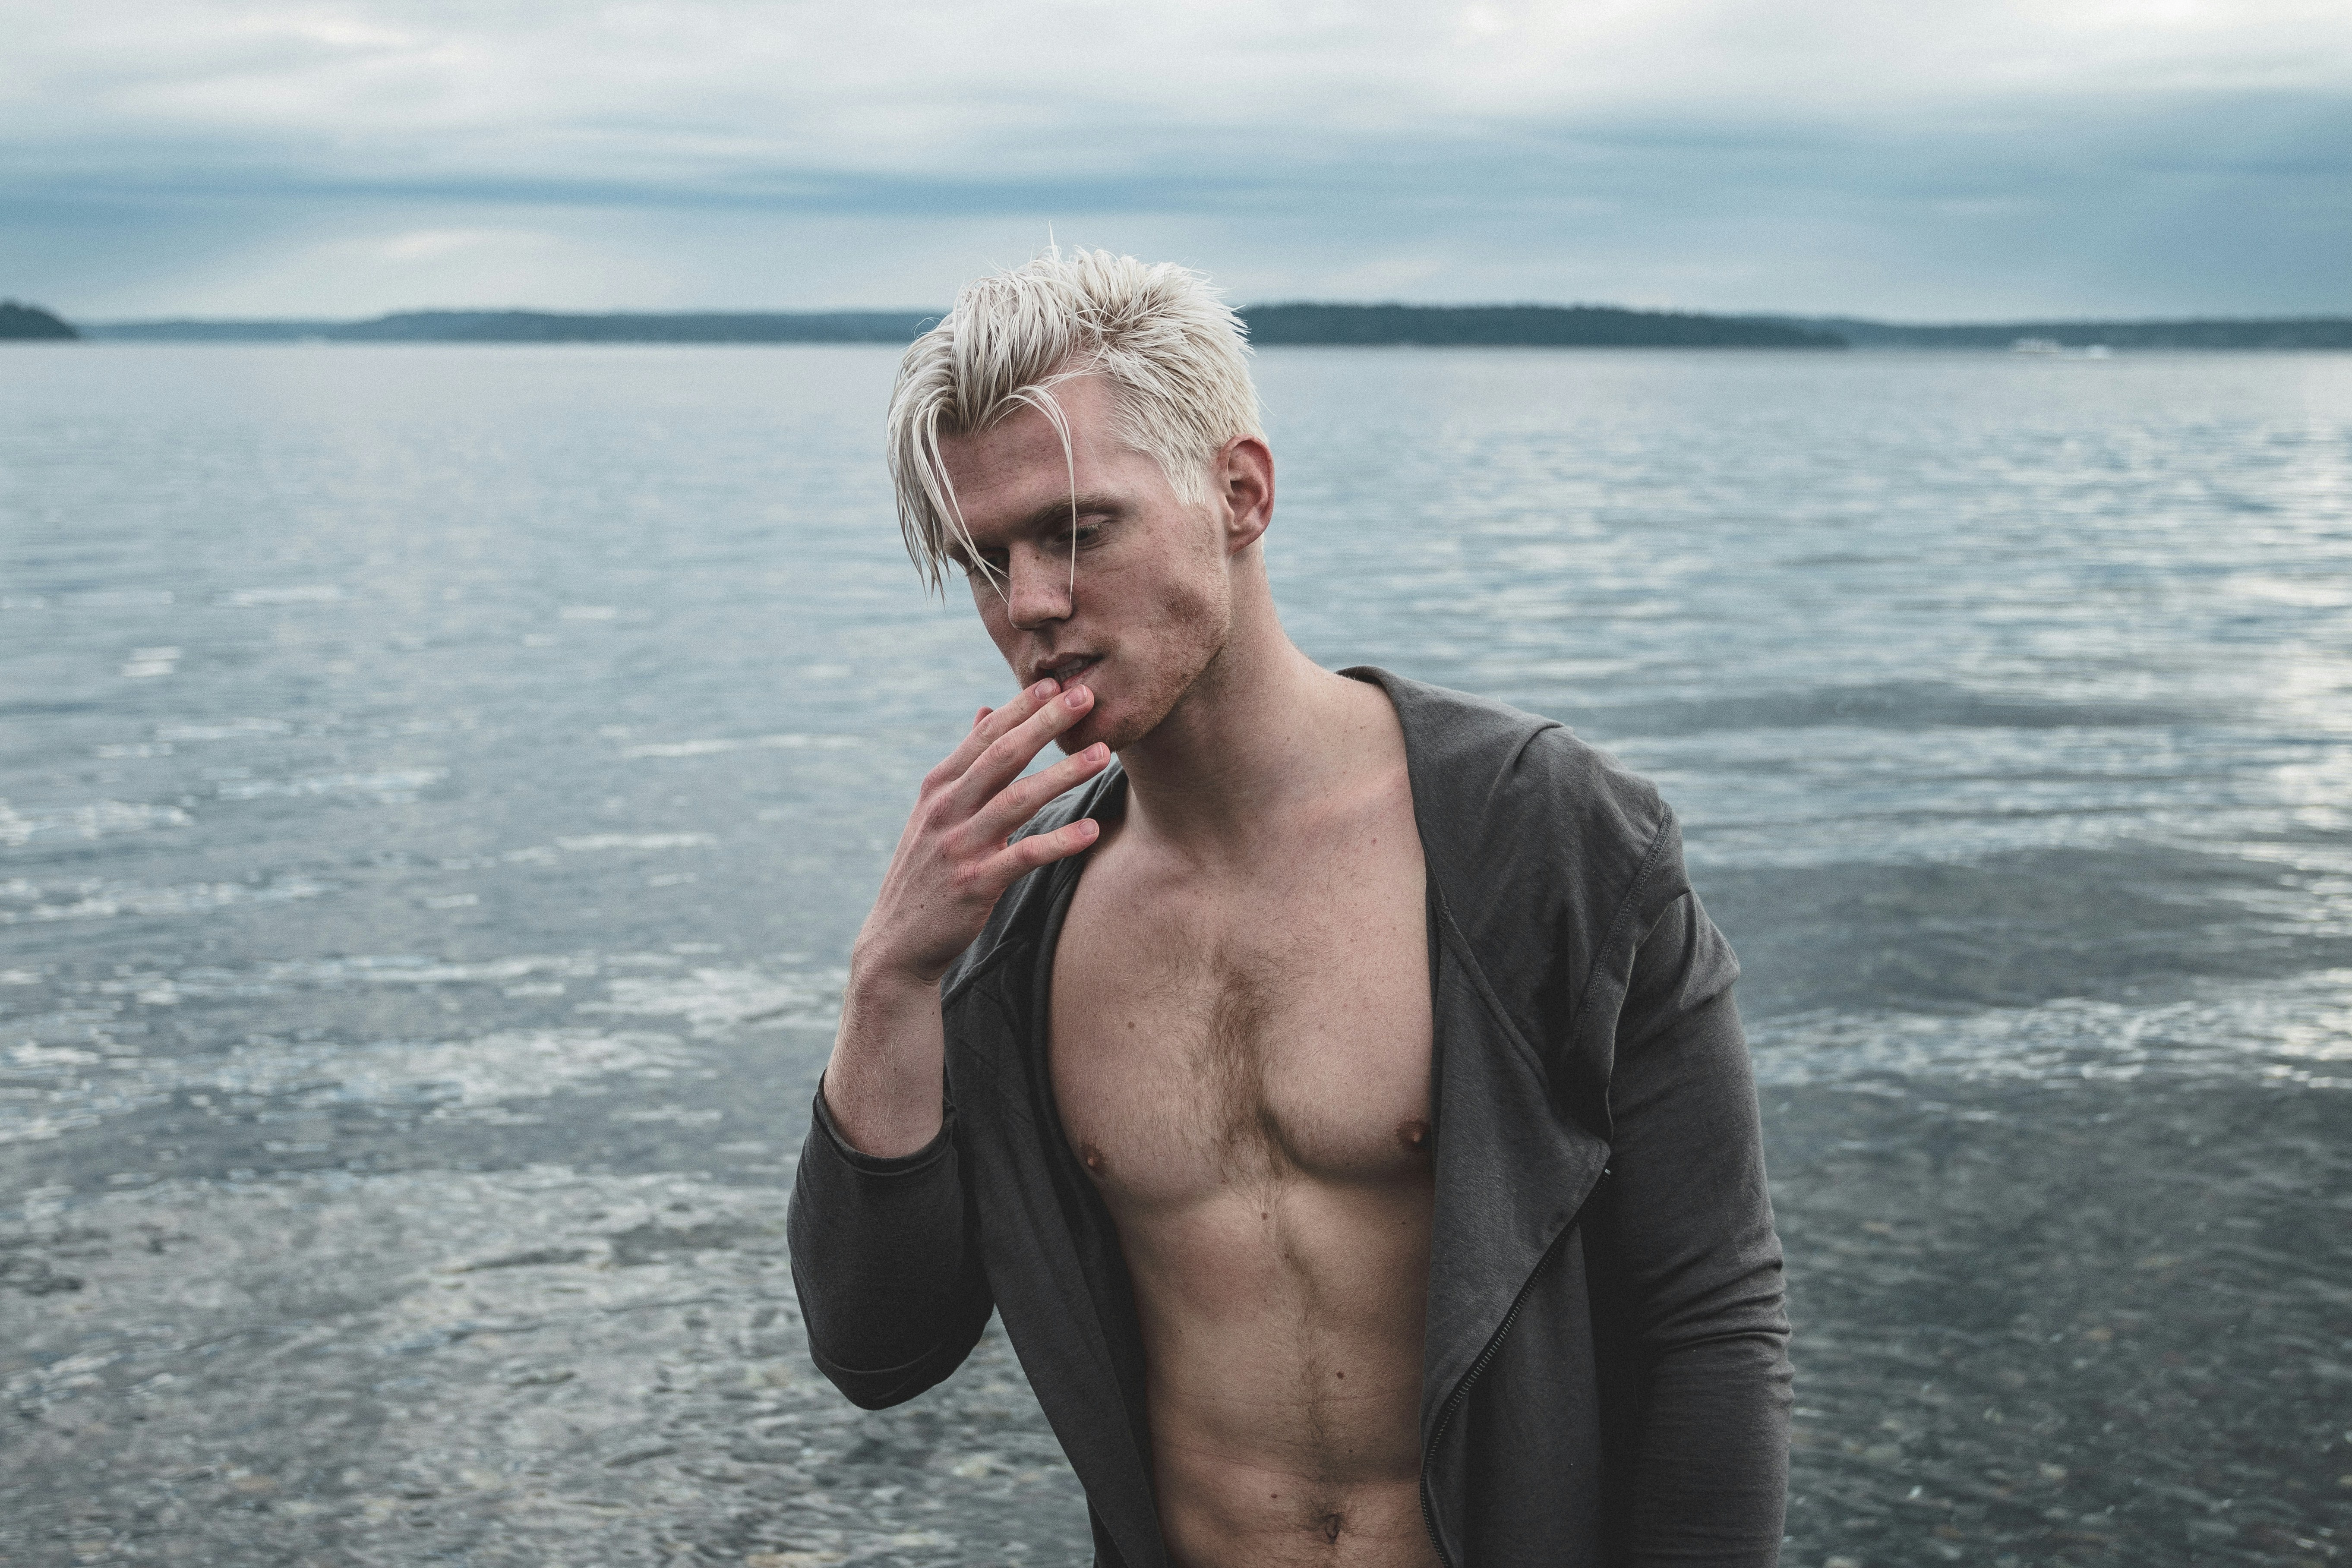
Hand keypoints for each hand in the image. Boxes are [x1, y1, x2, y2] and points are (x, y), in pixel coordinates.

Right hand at [853, 678, 1110, 988]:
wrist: (898, 941)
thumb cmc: (927, 870)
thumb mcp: (935, 811)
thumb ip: (964, 763)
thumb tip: (983, 709)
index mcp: (939, 787)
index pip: (984, 736)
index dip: (1021, 707)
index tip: (1057, 682)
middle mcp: (946, 809)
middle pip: (1002, 755)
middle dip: (1046, 723)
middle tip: (1087, 696)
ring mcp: (958, 846)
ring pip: (1017, 800)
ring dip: (1062, 774)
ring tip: (1103, 753)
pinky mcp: (974, 884)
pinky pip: (1023, 856)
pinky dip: (1058, 842)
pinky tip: (1090, 830)